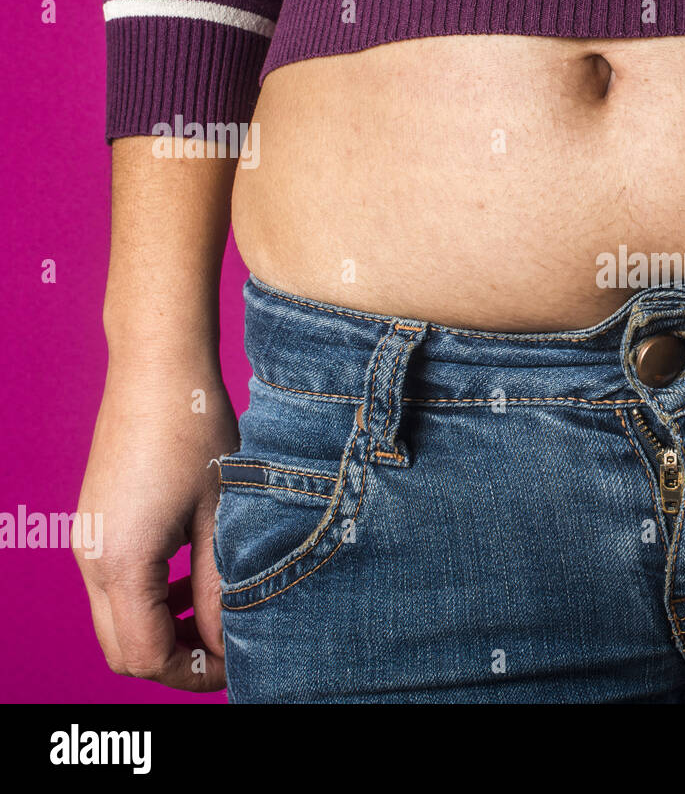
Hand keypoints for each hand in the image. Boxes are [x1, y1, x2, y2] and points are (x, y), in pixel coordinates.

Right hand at [75, 351, 237, 691]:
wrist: (158, 370)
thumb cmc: (197, 433)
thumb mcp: (224, 517)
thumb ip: (224, 589)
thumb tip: (229, 644)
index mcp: (122, 562)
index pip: (147, 656)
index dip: (195, 671)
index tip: (239, 664)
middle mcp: (91, 558)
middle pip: (123, 649)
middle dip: (176, 660)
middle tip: (231, 650)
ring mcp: (87, 541)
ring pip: (118, 620)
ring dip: (165, 629)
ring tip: (220, 615)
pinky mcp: (96, 525)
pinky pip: (115, 586)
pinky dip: (153, 599)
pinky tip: (197, 579)